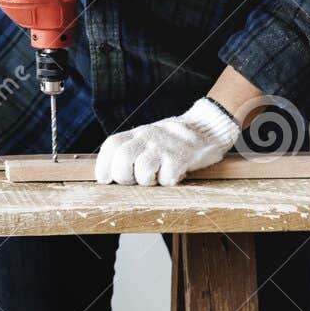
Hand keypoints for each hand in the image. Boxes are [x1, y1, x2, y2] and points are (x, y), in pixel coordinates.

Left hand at [95, 97, 240, 185]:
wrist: (206, 129)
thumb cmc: (172, 141)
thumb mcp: (148, 138)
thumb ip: (130, 150)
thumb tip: (109, 174)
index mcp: (137, 133)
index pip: (112, 145)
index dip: (103, 164)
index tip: (104, 180)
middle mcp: (148, 136)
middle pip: (123, 157)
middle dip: (123, 176)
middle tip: (134, 181)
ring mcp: (164, 146)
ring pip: (142, 170)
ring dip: (146, 181)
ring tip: (156, 177)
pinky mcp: (181, 156)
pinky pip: (166, 178)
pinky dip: (168, 181)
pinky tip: (173, 175)